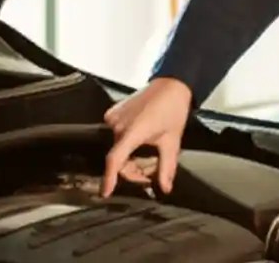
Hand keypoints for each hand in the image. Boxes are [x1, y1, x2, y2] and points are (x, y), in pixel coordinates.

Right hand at [101, 77, 192, 195]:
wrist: (172, 85)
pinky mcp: (112, 112)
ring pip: (117, 147)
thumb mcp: (172, 142)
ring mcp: (113, 117)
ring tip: (148, 151)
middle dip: (132, 168)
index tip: (105, 192)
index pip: (115, 159)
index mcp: (133, 132)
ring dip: (129, 155)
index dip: (109, 178)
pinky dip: (125, 142)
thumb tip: (164, 187)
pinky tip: (141, 138)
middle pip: (118, 158)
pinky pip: (115, 135)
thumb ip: (167, 168)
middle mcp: (118, 124)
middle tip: (149, 171)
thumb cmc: (173, 109)